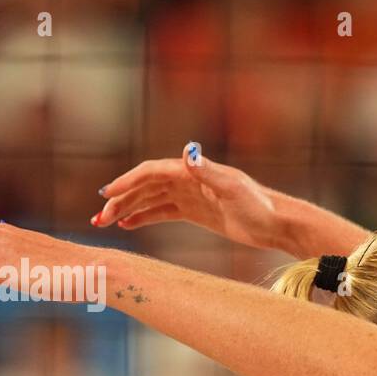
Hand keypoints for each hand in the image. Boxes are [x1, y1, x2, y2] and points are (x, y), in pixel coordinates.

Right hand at [93, 143, 280, 247]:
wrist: (278, 224)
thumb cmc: (260, 206)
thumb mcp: (234, 189)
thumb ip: (209, 171)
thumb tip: (188, 150)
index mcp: (193, 171)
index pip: (151, 172)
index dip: (127, 182)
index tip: (106, 195)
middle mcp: (189, 180)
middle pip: (146, 186)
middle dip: (120, 200)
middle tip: (99, 218)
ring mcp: (191, 195)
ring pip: (150, 199)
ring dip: (127, 209)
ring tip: (104, 222)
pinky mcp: (196, 212)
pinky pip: (163, 212)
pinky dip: (144, 216)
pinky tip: (128, 224)